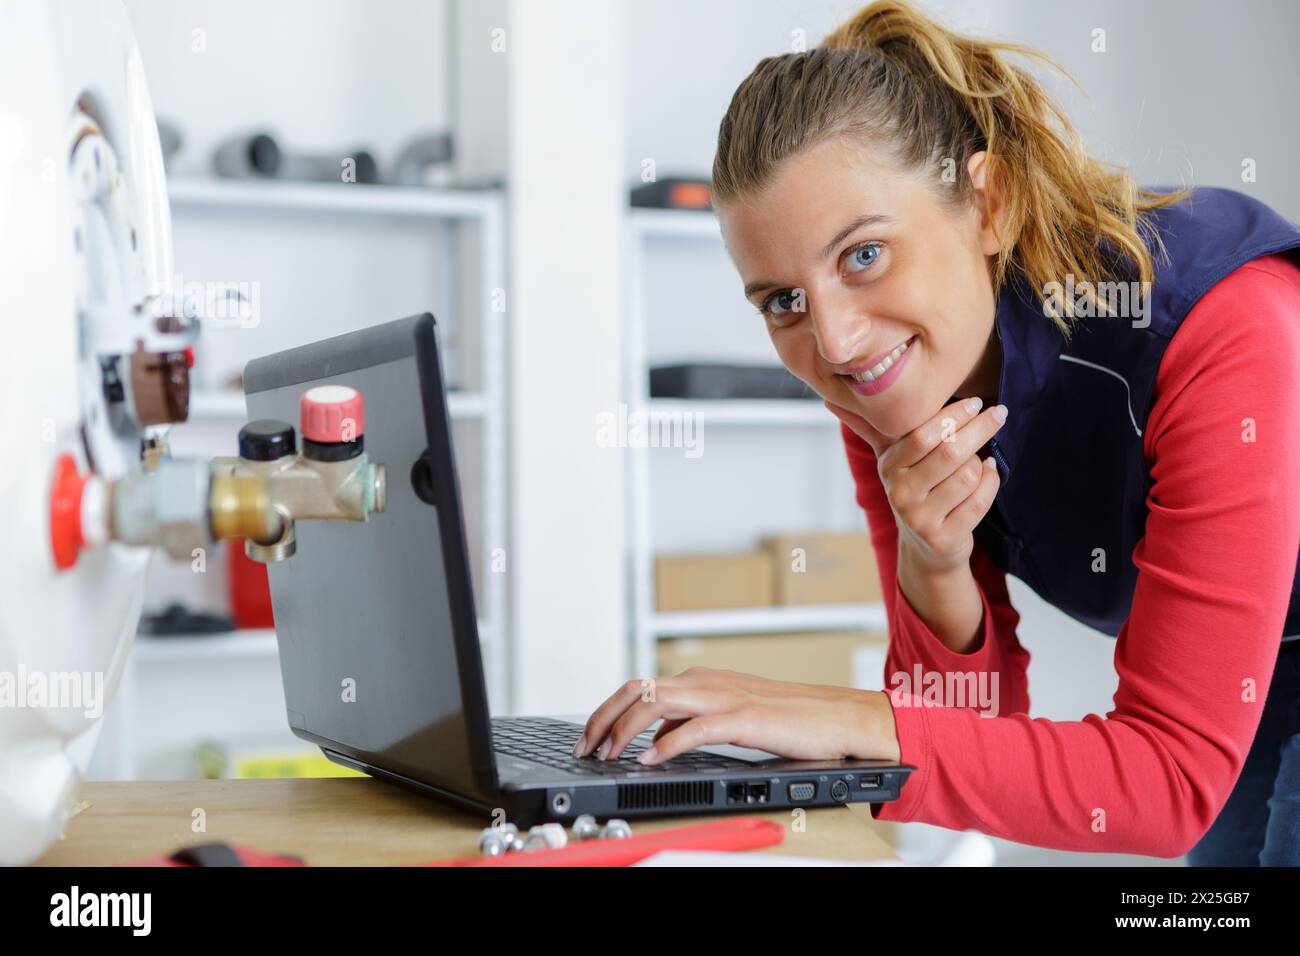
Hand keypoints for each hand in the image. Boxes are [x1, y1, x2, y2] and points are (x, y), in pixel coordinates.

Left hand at [572, 668, 900, 765]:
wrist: (835, 716)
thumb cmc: (785, 718)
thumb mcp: (726, 716)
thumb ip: (690, 722)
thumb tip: (654, 739)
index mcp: (699, 679)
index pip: (638, 687)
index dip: (606, 712)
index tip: (587, 738)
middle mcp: (705, 681)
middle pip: (636, 689)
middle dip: (602, 718)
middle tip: (583, 748)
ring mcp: (724, 697)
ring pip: (656, 701)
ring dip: (624, 729)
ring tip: (607, 754)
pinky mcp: (744, 718)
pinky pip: (695, 728)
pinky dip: (666, 745)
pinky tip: (650, 760)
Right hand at [825, 395, 1005, 577]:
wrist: (924, 547)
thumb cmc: (912, 489)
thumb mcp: (890, 459)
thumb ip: (868, 427)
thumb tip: (830, 400)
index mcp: (888, 468)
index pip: (922, 435)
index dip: (952, 415)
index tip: (975, 401)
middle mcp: (900, 494)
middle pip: (950, 453)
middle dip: (979, 428)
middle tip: (998, 413)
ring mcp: (921, 520)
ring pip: (968, 475)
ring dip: (982, 461)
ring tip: (981, 456)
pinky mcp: (944, 538)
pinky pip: (980, 500)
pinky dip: (991, 481)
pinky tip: (988, 472)